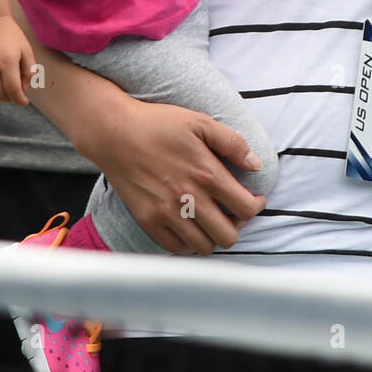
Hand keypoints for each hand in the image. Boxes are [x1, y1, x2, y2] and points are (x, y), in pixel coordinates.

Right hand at [0, 14, 36, 105]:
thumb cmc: (11, 35)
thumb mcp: (26, 49)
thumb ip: (29, 70)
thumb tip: (24, 88)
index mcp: (7, 63)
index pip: (13, 90)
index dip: (20, 99)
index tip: (24, 101)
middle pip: (0, 94)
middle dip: (10, 98)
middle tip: (15, 94)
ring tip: (4, 90)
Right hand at [84, 101, 267, 256]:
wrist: (115, 133)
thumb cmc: (158, 123)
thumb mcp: (200, 122)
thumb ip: (232, 143)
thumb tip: (256, 165)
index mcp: (206, 174)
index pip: (245, 208)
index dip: (256, 207)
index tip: (254, 200)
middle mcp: (188, 198)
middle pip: (228, 236)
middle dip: (238, 226)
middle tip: (233, 212)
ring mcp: (166, 213)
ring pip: (203, 247)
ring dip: (213, 236)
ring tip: (212, 220)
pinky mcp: (147, 220)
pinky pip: (175, 248)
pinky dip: (188, 243)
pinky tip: (190, 227)